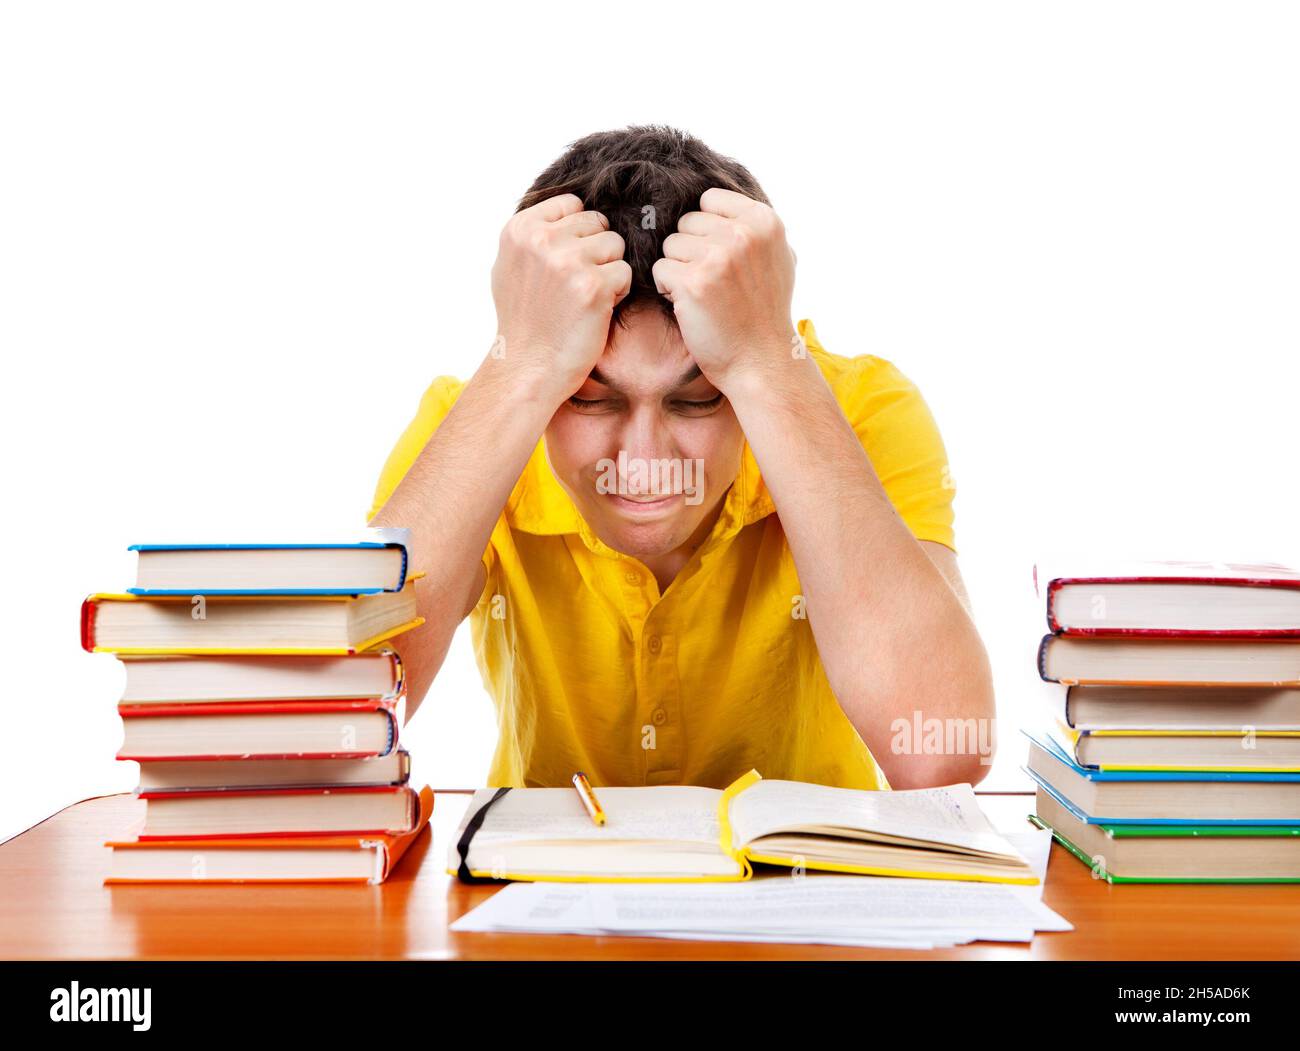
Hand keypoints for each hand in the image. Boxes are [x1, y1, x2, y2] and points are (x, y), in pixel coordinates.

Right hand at [491, 193, 631, 397]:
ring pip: (615, 245)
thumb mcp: (510, 264)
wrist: (529, 366)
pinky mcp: (594, 286)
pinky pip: (626, 273)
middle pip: (598, 223)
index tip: (566, 263)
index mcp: (520, 229)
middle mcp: (542, 240)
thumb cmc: (523, 320)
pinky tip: (596, 310)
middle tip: (577, 284)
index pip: (572, 204)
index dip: (578, 234)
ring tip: (586, 296)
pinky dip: (618, 293)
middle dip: (596, 251)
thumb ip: (535, 234)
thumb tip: (570, 206)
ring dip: (609, 270)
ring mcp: (568, 261)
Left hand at [652, 188, 797, 390]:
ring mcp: (718, 257)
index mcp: (764, 221)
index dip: (706, 230)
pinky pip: (659, 270)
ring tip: (702, 295)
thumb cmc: (764, 312)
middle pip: (686, 222)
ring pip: (670, 245)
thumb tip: (713, 201)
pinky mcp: (693, 282)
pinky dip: (667, 289)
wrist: (761, 360)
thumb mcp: (778, 257)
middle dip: (690, 251)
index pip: (709, 200)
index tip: (720, 258)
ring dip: (677, 270)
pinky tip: (689, 306)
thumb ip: (752, 227)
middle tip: (711, 282)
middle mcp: (742, 234)